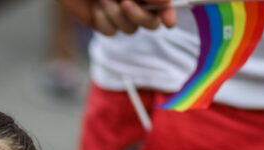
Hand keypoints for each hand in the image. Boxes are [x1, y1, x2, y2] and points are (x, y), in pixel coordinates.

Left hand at [58, 0, 176, 35]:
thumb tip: (167, 2)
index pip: (164, 4)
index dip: (169, 13)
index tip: (169, 22)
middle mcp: (136, 1)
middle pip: (151, 23)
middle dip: (138, 15)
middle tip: (124, 2)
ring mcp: (120, 13)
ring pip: (129, 29)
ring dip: (115, 14)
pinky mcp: (103, 22)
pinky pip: (110, 32)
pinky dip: (102, 20)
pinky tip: (95, 6)